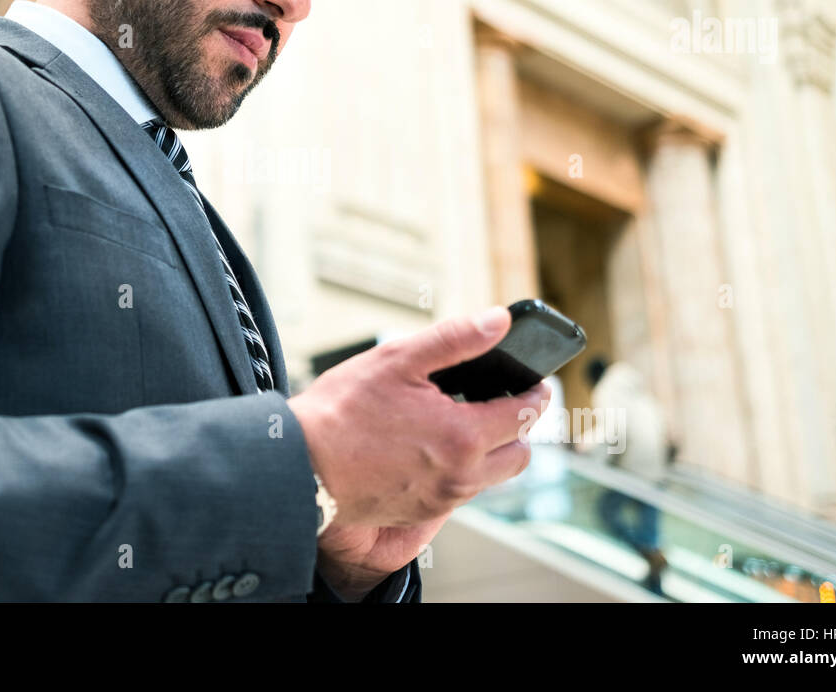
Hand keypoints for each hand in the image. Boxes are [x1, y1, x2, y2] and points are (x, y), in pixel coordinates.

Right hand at [288, 306, 551, 594]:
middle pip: (519, 454)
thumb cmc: (340, 412)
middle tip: (500, 401)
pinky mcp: (420, 513)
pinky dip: (460, 468)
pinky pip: (460, 491)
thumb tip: (499, 322)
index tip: (537, 381)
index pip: (525, 414)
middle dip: (518, 426)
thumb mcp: (397, 360)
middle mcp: (461, 476)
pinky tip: (430, 444)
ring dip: (490, 449)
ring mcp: (441, 500)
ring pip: (491, 476)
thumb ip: (455, 339)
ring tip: (460, 420)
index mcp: (463, 435)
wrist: (298, 468)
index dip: (536, 393)